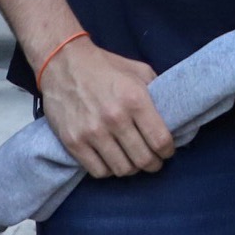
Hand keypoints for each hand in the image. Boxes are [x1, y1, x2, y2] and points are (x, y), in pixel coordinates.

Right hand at [39, 37, 174, 177]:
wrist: (62, 63)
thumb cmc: (104, 66)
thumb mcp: (138, 70)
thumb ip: (157, 91)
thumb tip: (172, 115)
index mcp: (135, 99)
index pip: (160, 140)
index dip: (168, 151)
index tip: (167, 151)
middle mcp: (115, 118)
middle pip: (143, 159)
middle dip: (153, 164)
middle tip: (153, 161)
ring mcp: (92, 132)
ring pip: (122, 169)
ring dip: (132, 169)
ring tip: (132, 161)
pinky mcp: (73, 142)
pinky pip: (98, 171)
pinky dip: (109, 170)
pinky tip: (111, 160)